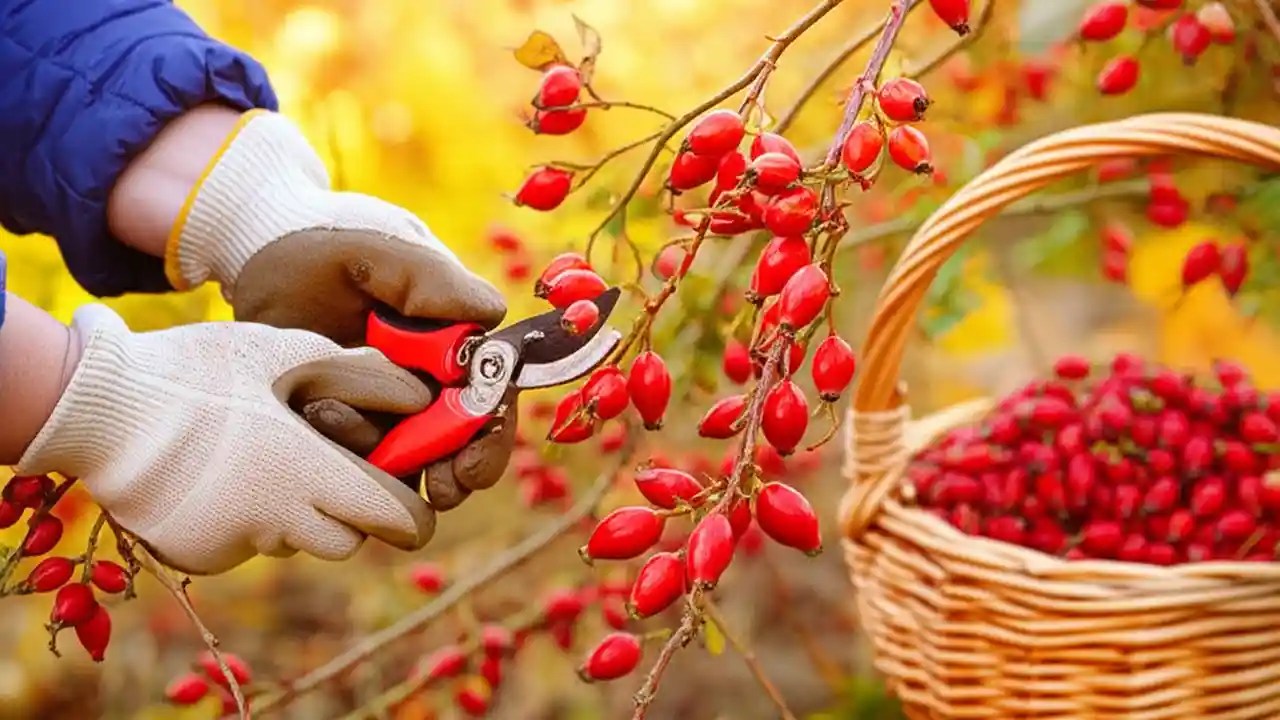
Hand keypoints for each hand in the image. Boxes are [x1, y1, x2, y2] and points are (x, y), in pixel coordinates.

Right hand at [16, 305, 437, 574]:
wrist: (95, 407)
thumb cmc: (199, 370)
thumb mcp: (284, 350)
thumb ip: (356, 372)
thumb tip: (414, 394)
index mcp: (308, 472)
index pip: (395, 520)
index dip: (409, 513)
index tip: (406, 498)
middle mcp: (278, 520)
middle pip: (348, 540)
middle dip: (352, 514)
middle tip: (329, 470)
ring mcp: (236, 543)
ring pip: (294, 541)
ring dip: (295, 513)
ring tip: (262, 460)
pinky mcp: (200, 554)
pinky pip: (245, 543)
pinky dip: (245, 518)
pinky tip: (219, 476)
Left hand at [164, 110, 516, 504]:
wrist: (255, 252)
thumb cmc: (326, 243)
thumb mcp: (379, 252)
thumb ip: (433, 280)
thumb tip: (492, 315)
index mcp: (456, 343)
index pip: (494, 396)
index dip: (491, 434)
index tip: (473, 461)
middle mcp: (430, 381)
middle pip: (462, 444)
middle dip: (457, 472)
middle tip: (441, 487)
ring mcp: (385, 408)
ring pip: (409, 461)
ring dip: (390, 463)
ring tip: (335, 415)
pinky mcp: (342, 425)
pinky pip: (355, 459)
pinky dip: (344, 452)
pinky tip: (316, 415)